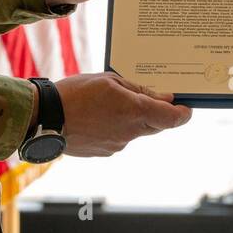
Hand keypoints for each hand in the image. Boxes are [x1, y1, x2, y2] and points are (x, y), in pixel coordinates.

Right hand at [55, 72, 191, 156]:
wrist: (45, 119)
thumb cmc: (77, 93)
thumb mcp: (109, 81)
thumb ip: (139, 90)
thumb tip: (163, 98)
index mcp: (135, 112)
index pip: (172, 119)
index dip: (183, 114)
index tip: (187, 108)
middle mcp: (130, 132)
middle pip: (155, 125)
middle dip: (156, 113)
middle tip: (149, 97)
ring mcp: (117, 145)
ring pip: (135, 131)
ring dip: (131, 118)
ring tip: (109, 103)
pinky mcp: (104, 152)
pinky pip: (119, 138)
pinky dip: (115, 126)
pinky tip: (98, 115)